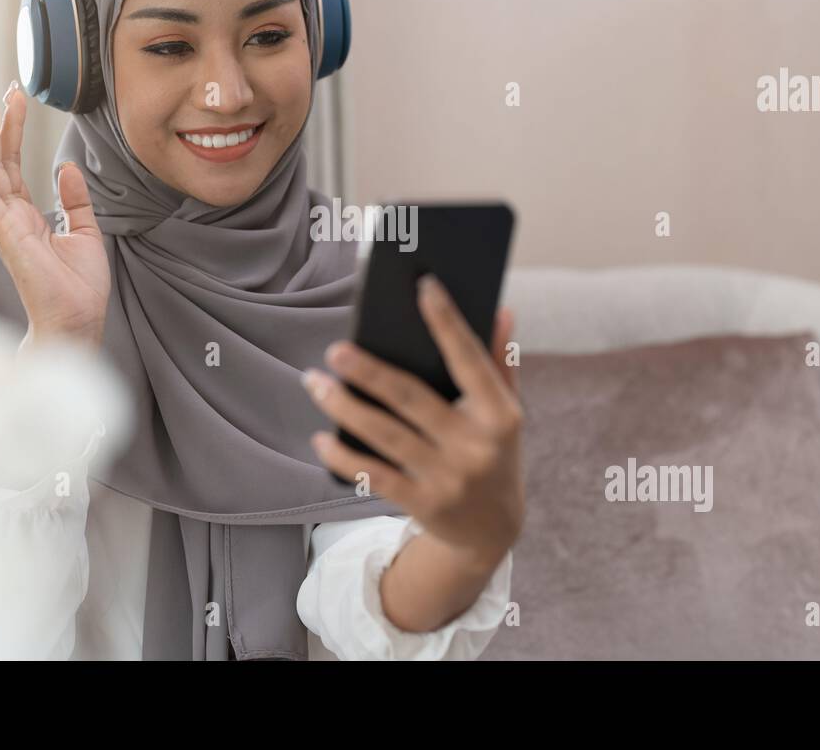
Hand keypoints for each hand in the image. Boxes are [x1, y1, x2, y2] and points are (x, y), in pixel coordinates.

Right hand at [0, 82, 109, 345]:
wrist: (76, 322)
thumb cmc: (78, 287)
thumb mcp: (86, 233)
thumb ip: (74, 200)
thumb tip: (66, 167)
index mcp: (28, 217)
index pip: (15, 167)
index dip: (15, 134)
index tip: (18, 102)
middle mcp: (11, 217)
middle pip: (1, 162)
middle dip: (3, 126)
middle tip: (7, 91)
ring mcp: (6, 226)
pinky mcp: (8, 236)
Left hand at [303, 273, 524, 570]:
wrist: (492, 532)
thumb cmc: (494, 454)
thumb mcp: (506, 413)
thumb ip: (500, 363)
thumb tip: (502, 311)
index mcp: (500, 415)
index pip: (470, 360)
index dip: (447, 323)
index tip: (423, 286)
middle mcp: (475, 446)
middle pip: (411, 399)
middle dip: (369, 372)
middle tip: (335, 349)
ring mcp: (448, 478)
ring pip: (385, 434)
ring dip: (343, 407)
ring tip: (314, 381)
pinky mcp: (423, 505)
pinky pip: (375, 475)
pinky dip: (344, 457)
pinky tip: (321, 437)